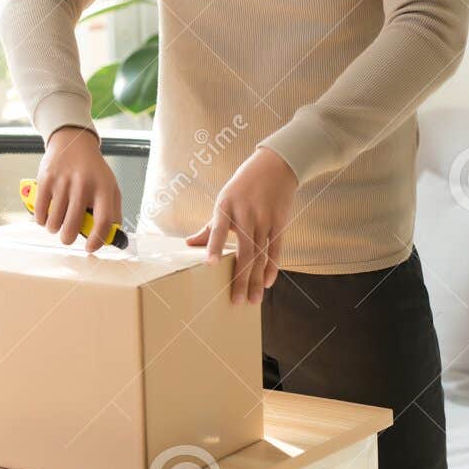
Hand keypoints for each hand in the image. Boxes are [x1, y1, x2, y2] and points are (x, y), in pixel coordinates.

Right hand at [34, 125, 122, 252]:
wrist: (73, 142)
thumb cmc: (93, 170)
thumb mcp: (110, 186)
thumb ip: (113, 212)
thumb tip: (111, 239)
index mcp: (103, 188)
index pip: (103, 222)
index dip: (97, 240)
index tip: (90, 248)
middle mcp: (83, 185)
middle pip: (73, 226)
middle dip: (68, 238)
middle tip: (68, 237)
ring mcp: (63, 182)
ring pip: (54, 223)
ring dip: (55, 229)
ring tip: (58, 223)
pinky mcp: (45, 180)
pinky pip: (40, 213)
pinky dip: (42, 220)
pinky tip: (47, 215)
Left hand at [186, 147, 297, 303]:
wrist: (275, 167)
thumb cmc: (242, 187)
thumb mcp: (223, 201)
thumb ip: (209, 227)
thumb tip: (188, 245)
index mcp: (226, 207)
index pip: (219, 229)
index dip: (215, 246)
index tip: (211, 263)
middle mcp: (246, 214)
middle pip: (244, 251)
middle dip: (240, 278)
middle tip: (236, 301)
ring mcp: (265, 219)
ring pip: (261, 255)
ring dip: (256, 279)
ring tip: (253, 300)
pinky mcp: (280, 222)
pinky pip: (276, 249)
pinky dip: (272, 267)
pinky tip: (266, 283)